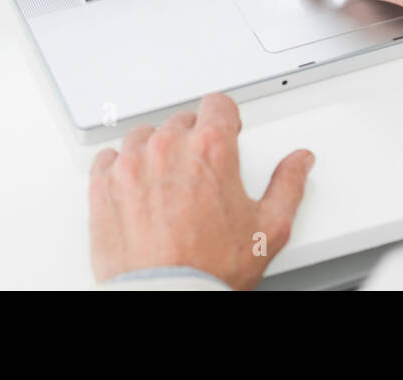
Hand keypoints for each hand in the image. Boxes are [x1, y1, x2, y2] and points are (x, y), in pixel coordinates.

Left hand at [89, 94, 313, 289]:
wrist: (167, 298)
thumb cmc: (210, 268)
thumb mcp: (268, 228)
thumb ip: (288, 185)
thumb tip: (299, 162)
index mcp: (211, 149)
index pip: (217, 104)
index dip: (226, 119)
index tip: (226, 133)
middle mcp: (168, 148)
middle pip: (182, 121)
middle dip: (193, 140)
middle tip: (201, 172)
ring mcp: (131, 166)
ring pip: (144, 137)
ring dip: (155, 152)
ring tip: (167, 182)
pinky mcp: (102, 187)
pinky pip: (108, 159)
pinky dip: (120, 168)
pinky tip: (135, 188)